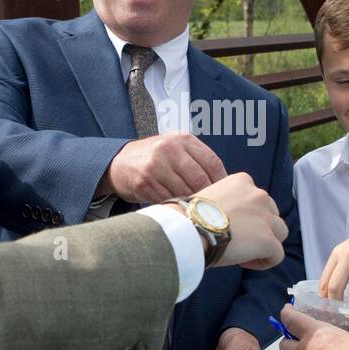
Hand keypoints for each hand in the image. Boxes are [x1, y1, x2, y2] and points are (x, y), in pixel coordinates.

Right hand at [98, 133, 226, 202]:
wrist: (120, 163)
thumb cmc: (155, 157)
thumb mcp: (176, 148)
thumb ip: (197, 159)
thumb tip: (225, 182)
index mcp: (182, 139)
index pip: (211, 162)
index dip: (222, 181)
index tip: (227, 193)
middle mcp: (168, 149)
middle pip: (200, 179)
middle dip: (209, 195)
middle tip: (214, 206)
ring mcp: (155, 167)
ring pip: (185, 192)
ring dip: (193, 204)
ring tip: (198, 210)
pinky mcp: (144, 183)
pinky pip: (169, 200)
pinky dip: (177, 207)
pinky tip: (180, 209)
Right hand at [190, 172, 287, 270]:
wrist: (188, 229)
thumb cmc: (190, 217)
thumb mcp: (210, 197)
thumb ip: (228, 203)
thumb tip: (231, 220)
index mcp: (243, 181)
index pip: (257, 199)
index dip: (248, 217)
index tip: (233, 227)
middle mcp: (258, 195)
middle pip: (272, 215)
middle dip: (260, 228)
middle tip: (239, 241)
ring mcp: (265, 218)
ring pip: (280, 233)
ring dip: (265, 244)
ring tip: (244, 254)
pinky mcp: (267, 240)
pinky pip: (277, 255)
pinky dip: (265, 262)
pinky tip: (244, 262)